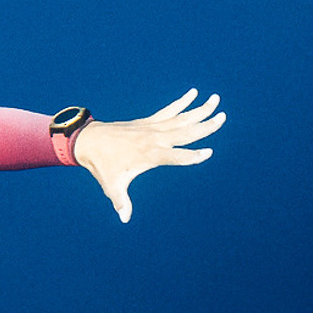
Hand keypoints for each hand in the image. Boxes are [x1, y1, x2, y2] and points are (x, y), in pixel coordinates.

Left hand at [74, 90, 223, 222]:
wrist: (90, 141)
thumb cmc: (103, 166)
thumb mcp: (112, 185)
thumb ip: (121, 202)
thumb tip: (124, 219)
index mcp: (150, 155)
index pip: (176, 156)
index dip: (192, 156)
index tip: (208, 152)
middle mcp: (155, 138)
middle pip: (185, 132)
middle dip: (205, 126)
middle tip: (223, 117)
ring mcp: (153, 127)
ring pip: (181, 118)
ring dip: (200, 109)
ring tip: (215, 99)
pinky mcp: (149, 121)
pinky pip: (169, 110)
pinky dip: (182, 102)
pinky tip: (193, 93)